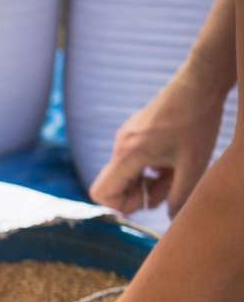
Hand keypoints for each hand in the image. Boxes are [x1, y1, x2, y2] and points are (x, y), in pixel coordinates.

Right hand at [88, 69, 226, 217]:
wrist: (200, 82)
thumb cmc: (197, 121)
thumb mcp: (194, 165)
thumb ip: (179, 196)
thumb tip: (172, 219)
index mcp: (129, 155)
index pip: (102, 193)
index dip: (119, 206)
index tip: (145, 202)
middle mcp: (121, 146)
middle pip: (111, 186)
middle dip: (135, 196)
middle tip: (164, 193)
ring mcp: (125, 138)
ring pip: (125, 174)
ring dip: (145, 183)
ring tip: (174, 177)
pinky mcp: (134, 133)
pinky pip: (132, 160)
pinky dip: (148, 169)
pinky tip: (172, 163)